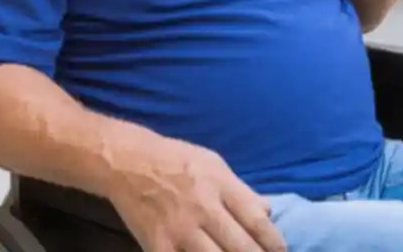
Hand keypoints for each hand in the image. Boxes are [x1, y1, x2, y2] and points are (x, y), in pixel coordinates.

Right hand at [103, 133, 285, 251]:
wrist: (129, 162)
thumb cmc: (177, 160)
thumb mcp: (215, 164)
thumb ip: (241, 190)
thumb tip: (267, 211)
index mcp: (221, 186)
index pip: (256, 221)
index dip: (273, 242)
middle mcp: (205, 209)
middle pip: (240, 246)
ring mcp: (181, 229)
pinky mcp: (158, 244)